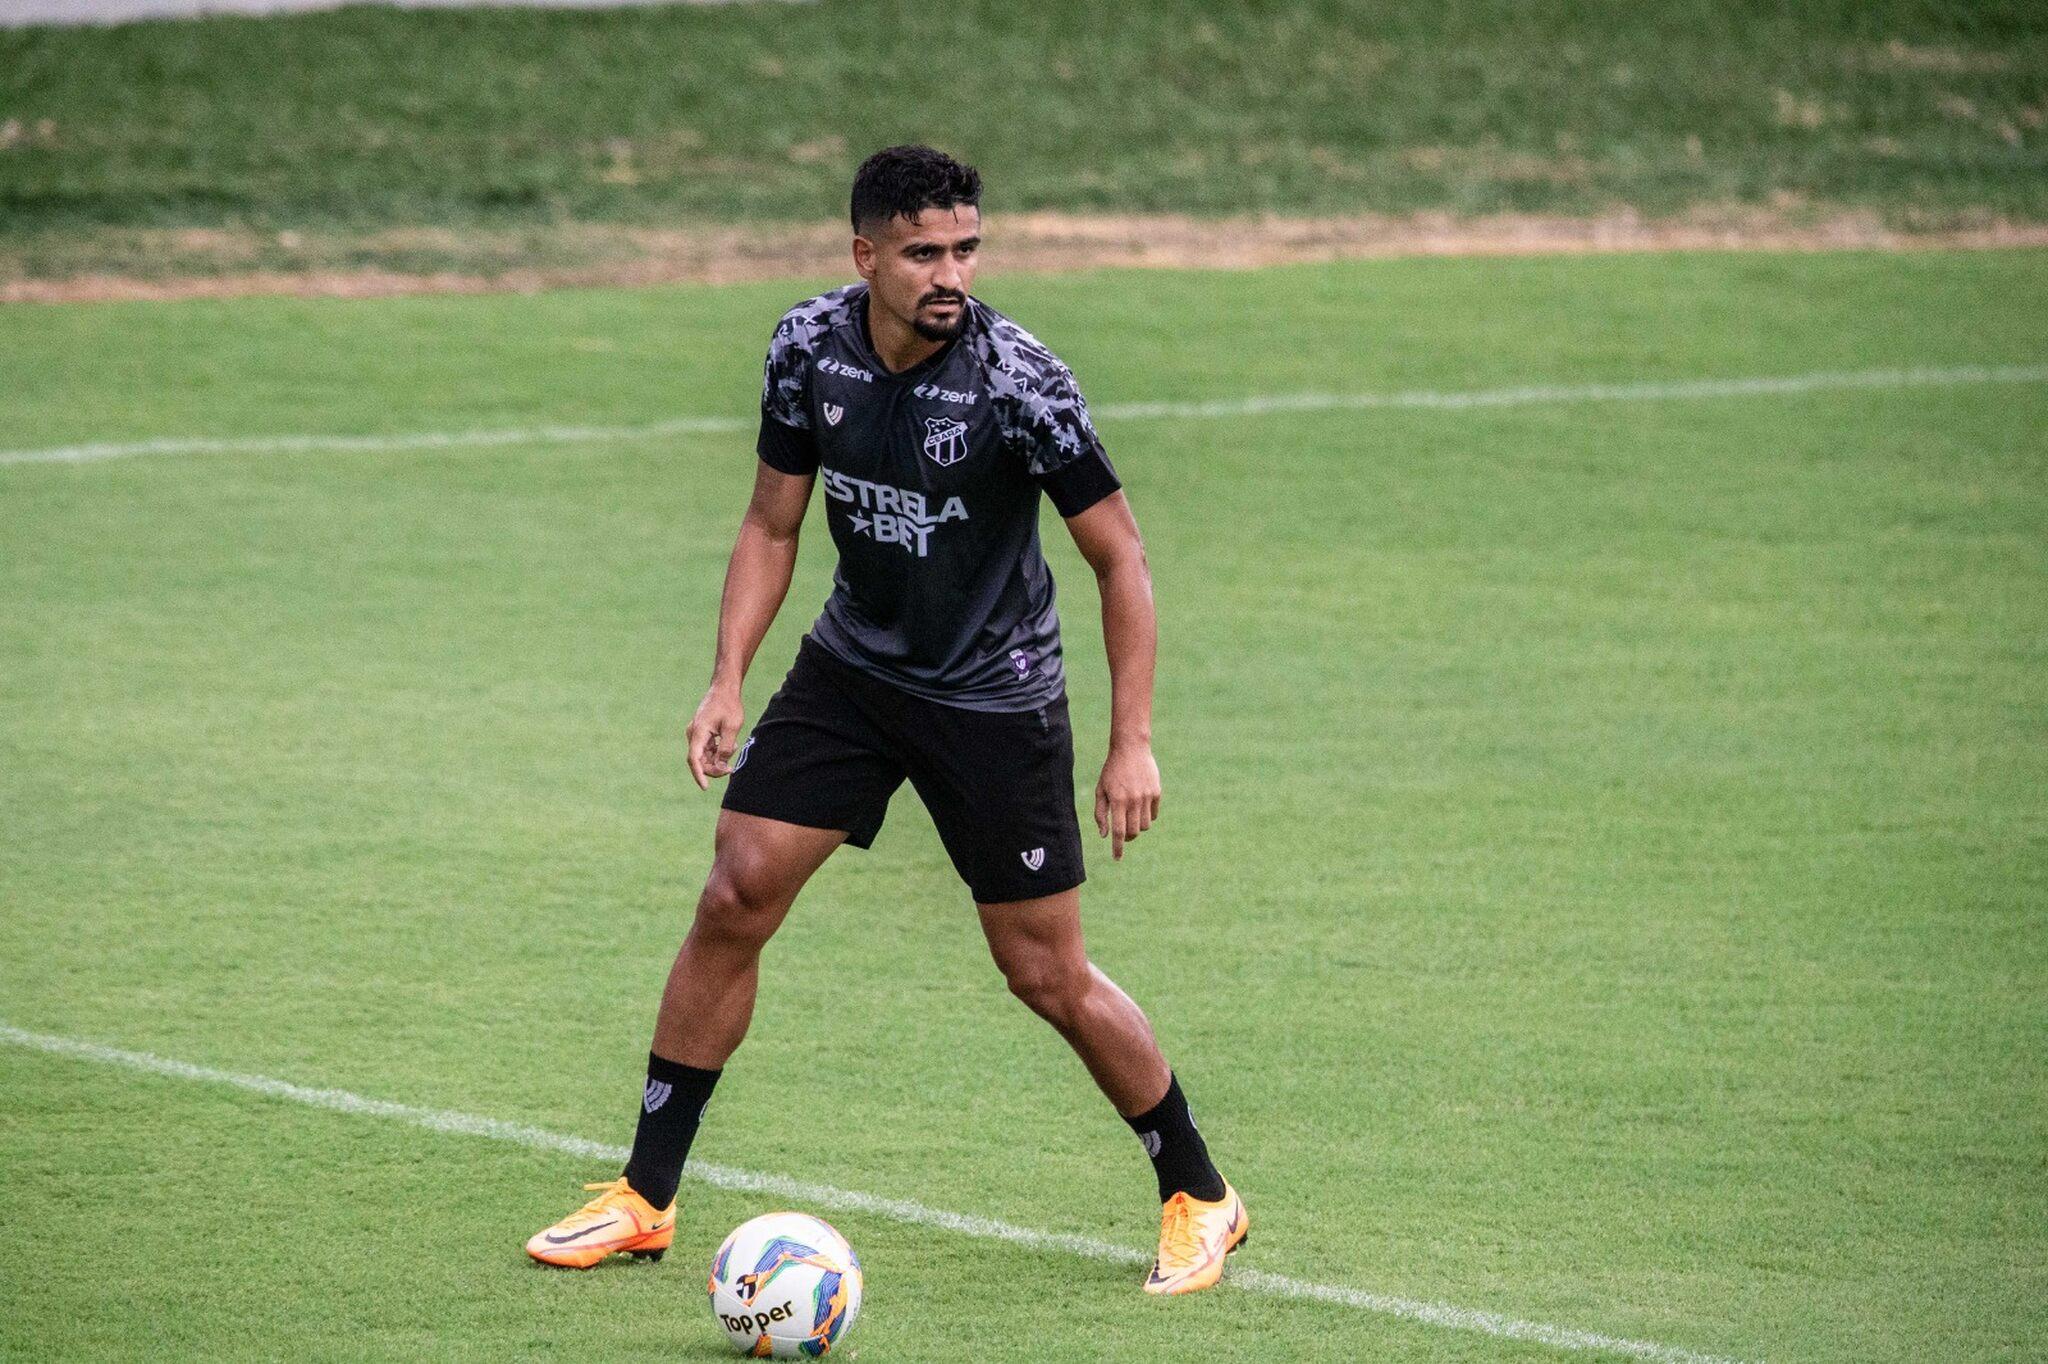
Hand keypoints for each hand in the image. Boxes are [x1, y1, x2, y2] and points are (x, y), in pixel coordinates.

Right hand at [686, 684, 744, 790]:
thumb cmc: (729, 705)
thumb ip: (725, 748)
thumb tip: (720, 766)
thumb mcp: (732, 727)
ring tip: (734, 746)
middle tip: (731, 769)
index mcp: (698, 732)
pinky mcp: (701, 733)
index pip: (694, 759)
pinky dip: (718, 751)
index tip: (706, 787)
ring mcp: (696, 734)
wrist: (724, 689)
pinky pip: (707, 749)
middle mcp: (693, 734)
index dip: (699, 775)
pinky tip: (730, 744)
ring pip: (704, 756)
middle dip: (714, 768)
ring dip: (718, 758)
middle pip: (699, 760)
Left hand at [1094, 740, 1161, 859]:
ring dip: (1138, 827)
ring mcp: (1147, 796)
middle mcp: (1134, 800)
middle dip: (1128, 838)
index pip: (1119, 832)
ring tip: (1131, 817)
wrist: (1131, 748)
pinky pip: (1153, 814)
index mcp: (1118, 801)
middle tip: (1123, 834)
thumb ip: (1101, 813)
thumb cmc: (1112, 770)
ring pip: (1145, 825)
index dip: (1118, 848)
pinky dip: (1147, 816)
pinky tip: (1140, 808)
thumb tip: (1104, 835)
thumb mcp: (1101, 790)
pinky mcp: (1156, 792)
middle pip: (1134, 832)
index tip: (1116, 858)